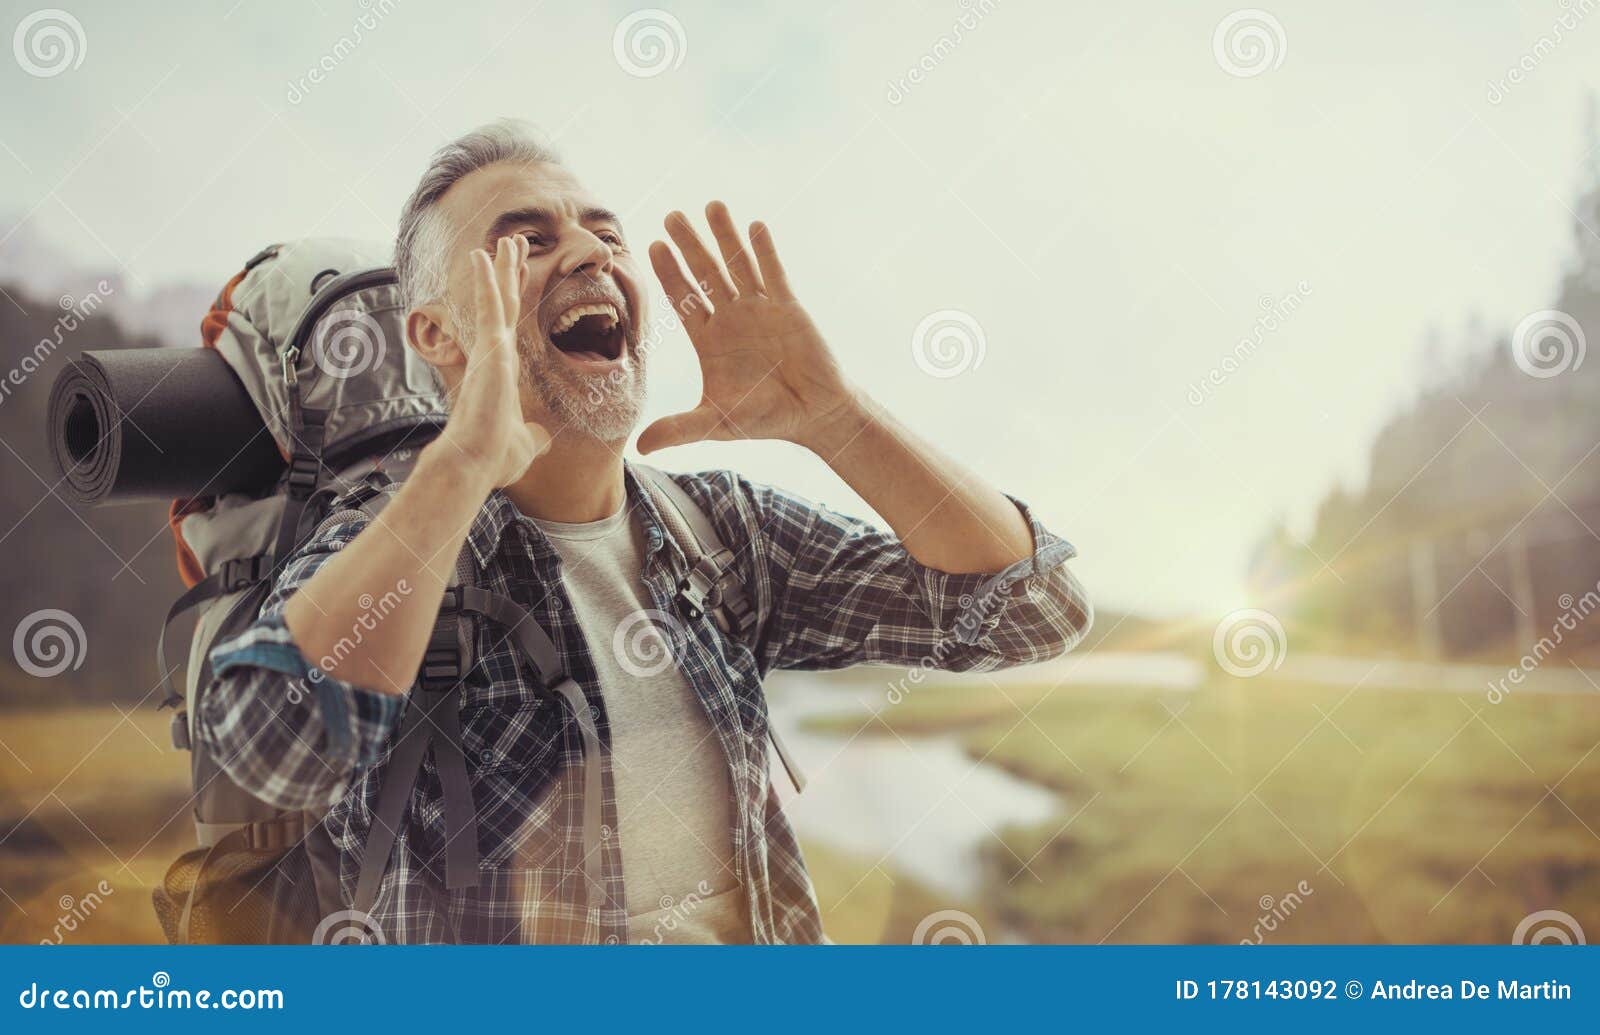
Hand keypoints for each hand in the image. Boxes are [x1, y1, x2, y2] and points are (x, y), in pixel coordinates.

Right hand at [435, 234, 550, 487]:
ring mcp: (491, 350)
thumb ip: (532, 435)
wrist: (476, 463)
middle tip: (514, 243)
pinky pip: (489, 307)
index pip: (511, 325)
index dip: (515, 296)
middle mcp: (495, 355)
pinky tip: (483, 254)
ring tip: (507, 239)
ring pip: (498, 298)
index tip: (519, 273)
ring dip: (501, 267)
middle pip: (506, 304)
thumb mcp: (524, 443)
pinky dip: (486, 280)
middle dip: (510, 272)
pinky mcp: (489, 349)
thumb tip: (541, 439)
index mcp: (504, 371)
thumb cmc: (494, 457)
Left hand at [638, 202, 859, 454]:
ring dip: (725, 237)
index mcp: (710, 339)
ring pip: (738, 265)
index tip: (652, 246)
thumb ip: (680, 428)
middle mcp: (732, 318)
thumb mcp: (717, 424)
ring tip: (712, 205)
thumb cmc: (764, 419)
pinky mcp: (789, 308)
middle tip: (672, 216)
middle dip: (690, 245)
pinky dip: (764, 251)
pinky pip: (774, 274)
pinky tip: (753, 226)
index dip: (669, 273)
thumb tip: (640, 448)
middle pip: (706, 273)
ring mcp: (760, 309)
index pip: (684, 298)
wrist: (812, 415)